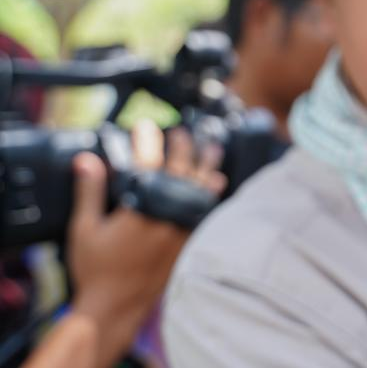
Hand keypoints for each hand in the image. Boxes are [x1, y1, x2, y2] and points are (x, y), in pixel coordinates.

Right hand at [61, 121, 223, 366]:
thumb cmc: (96, 270)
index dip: (147, 141)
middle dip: (182, 148)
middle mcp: (165, 218)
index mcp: (138, 211)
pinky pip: (206, 214)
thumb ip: (89, 192)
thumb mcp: (85, 229)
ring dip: (206, 167)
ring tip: (213, 149)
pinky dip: (210, 196)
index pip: (147, 165)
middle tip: (182, 133)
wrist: (115, 307)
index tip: (144, 125)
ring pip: (200, 192)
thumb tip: (87, 160)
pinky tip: (215, 184)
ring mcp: (180, 232)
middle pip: (180, 173)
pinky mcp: (188, 245)